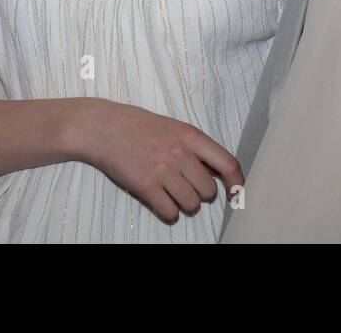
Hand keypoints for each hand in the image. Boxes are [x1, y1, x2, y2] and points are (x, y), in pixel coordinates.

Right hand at [73, 99, 243, 223]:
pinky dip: (169, 213)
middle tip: (188, 188)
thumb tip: (216, 172)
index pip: (227, 164)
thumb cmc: (140, 127)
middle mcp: (180, 153)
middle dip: (201, 195)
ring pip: (191, 204)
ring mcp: (163, 170)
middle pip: (208, 190)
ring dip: (185, 205)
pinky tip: (162, 202)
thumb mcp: (175, 128)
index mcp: (191, 136)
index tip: (235, 194)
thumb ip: (196, 147)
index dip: (236, 183)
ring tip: (173, 194)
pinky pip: (169, 212)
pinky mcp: (145, 186)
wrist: (104, 128)